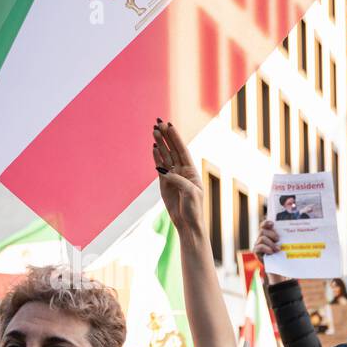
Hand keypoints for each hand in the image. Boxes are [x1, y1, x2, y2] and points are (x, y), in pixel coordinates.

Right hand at [153, 119, 204, 235]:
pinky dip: (156, 157)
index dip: (176, 138)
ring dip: (160, 144)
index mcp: (192, 172)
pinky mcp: (164, 183)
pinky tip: (153, 147)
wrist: (187, 223)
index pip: (182, 151)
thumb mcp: (190, 194)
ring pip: (165, 156)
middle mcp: (182, 171)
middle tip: (159, 123)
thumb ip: (178, 181)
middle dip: (166, 136)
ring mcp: (172, 176)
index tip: (169, 125)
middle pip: (173, 150)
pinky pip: (159, 167)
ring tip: (154, 131)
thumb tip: (164, 171)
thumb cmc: (194, 209)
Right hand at [254, 219, 287, 282]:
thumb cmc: (283, 254)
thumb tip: (294, 230)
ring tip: (278, 249)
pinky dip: (266, 248)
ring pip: (262, 238)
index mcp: (267, 234)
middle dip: (271, 234)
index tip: (272, 224)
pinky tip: (271, 252)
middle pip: (263, 231)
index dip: (266, 223)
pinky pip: (259, 247)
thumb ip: (284, 238)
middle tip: (278, 239)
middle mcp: (261, 238)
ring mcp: (258, 244)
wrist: (278, 267)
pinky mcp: (256, 252)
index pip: (264, 225)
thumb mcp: (284, 245)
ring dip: (271, 243)